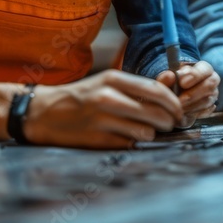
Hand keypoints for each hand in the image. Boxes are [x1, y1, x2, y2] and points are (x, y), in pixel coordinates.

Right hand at [22, 70, 182, 148]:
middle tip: (171, 124)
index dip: (173, 102)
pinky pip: (129, 144)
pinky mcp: (97, 140)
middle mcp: (108, 97)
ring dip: (152, 133)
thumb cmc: (82, 96)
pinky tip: (128, 137)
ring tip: (148, 131)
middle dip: (169, 121)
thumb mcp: (107, 82)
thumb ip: (136, 86)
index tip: (179, 110)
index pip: (156, 90)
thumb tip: (170, 87)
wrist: (43, 112)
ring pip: (145, 131)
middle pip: (155, 112)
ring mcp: (102, 120)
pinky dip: (134, 142)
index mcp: (113, 79)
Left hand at [156, 60, 219, 127]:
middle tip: (179, 100)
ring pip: (207, 101)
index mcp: (204, 68)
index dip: (195, 76)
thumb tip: (170, 76)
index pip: (205, 69)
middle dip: (192, 94)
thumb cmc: (174, 82)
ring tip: (178, 108)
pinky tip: (183, 114)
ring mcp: (213, 95)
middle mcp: (212, 80)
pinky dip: (194, 114)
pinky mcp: (210, 108)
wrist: (176, 93)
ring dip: (191, 106)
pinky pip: (205, 112)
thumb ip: (166, 77)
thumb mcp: (169, 77)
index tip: (182, 83)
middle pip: (209, 86)